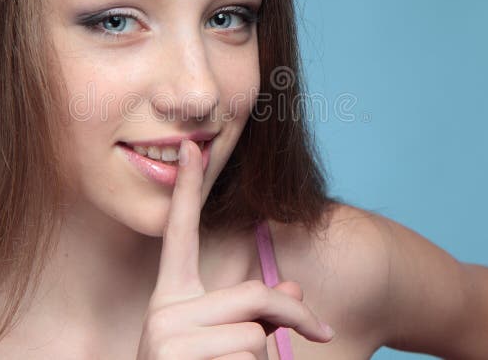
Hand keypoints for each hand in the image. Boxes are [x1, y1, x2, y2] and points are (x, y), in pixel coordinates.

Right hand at [136, 139, 334, 359]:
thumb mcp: (219, 344)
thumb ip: (254, 311)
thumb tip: (295, 284)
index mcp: (169, 300)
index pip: (180, 236)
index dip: (188, 191)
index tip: (193, 147)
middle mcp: (163, 311)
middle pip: (254, 295)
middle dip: (295, 316)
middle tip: (324, 333)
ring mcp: (168, 338)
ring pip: (257, 337)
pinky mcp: (180, 359)